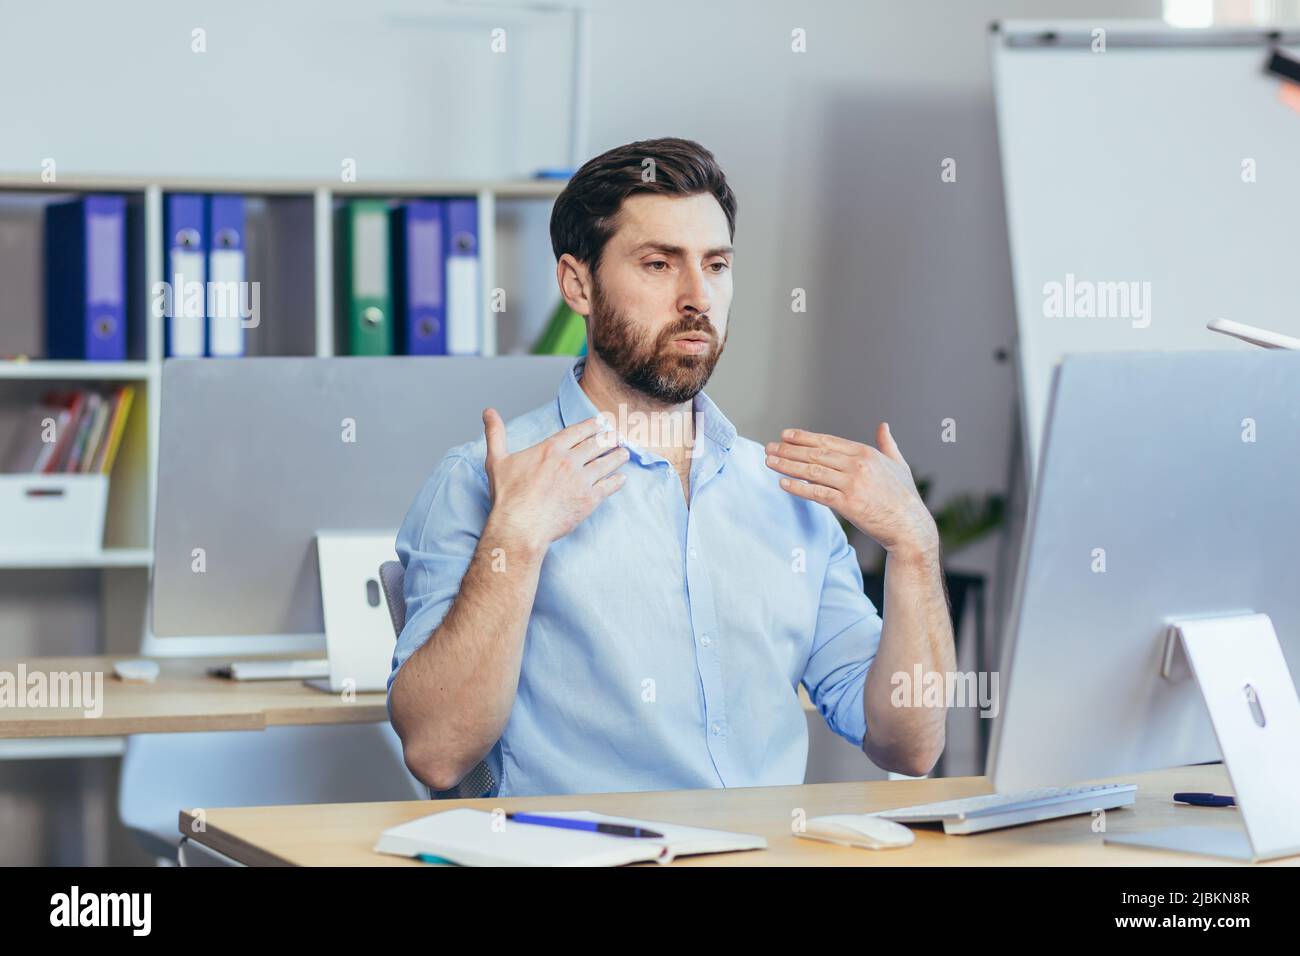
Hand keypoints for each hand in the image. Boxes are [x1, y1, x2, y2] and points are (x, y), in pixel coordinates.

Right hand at [482, 408, 628, 552]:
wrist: (520, 526)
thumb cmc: (508, 496)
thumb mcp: (497, 460)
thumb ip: (496, 433)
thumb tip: (488, 411)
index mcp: (551, 449)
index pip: (578, 431)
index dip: (592, 425)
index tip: (601, 422)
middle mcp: (570, 461)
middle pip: (596, 444)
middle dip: (609, 438)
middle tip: (617, 436)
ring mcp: (582, 480)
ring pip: (606, 463)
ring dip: (617, 456)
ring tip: (625, 452)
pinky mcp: (589, 500)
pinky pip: (608, 487)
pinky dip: (617, 481)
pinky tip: (621, 478)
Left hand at [765, 423, 937, 557]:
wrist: (910, 526)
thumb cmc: (904, 496)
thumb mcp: (898, 464)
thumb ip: (888, 444)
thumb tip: (883, 426)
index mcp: (866, 453)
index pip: (827, 442)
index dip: (804, 438)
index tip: (785, 435)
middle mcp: (857, 465)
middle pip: (815, 454)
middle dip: (789, 450)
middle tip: (769, 447)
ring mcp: (852, 484)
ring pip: (812, 471)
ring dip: (787, 465)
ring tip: (770, 461)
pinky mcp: (848, 504)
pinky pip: (817, 494)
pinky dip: (798, 488)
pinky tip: (783, 483)